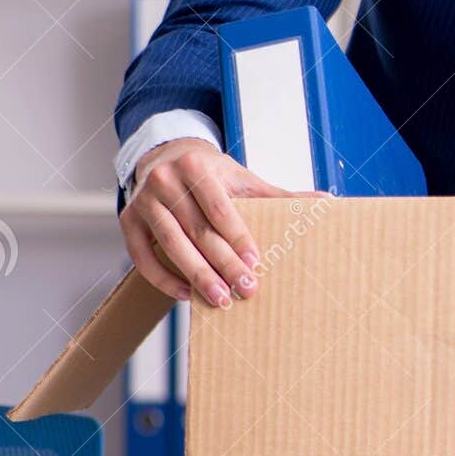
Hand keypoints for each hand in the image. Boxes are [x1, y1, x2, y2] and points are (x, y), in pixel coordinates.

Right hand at [120, 137, 307, 307]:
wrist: (166, 156)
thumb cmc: (212, 173)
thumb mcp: (243, 179)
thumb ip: (280, 194)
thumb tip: (327, 201)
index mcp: (196, 166)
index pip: (220, 209)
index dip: (238, 238)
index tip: (256, 264)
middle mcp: (164, 181)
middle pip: (197, 231)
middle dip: (223, 264)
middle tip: (245, 289)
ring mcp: (142, 202)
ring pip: (171, 245)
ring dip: (197, 276)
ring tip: (220, 299)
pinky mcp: (127, 221)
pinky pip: (142, 257)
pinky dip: (164, 278)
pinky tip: (186, 294)